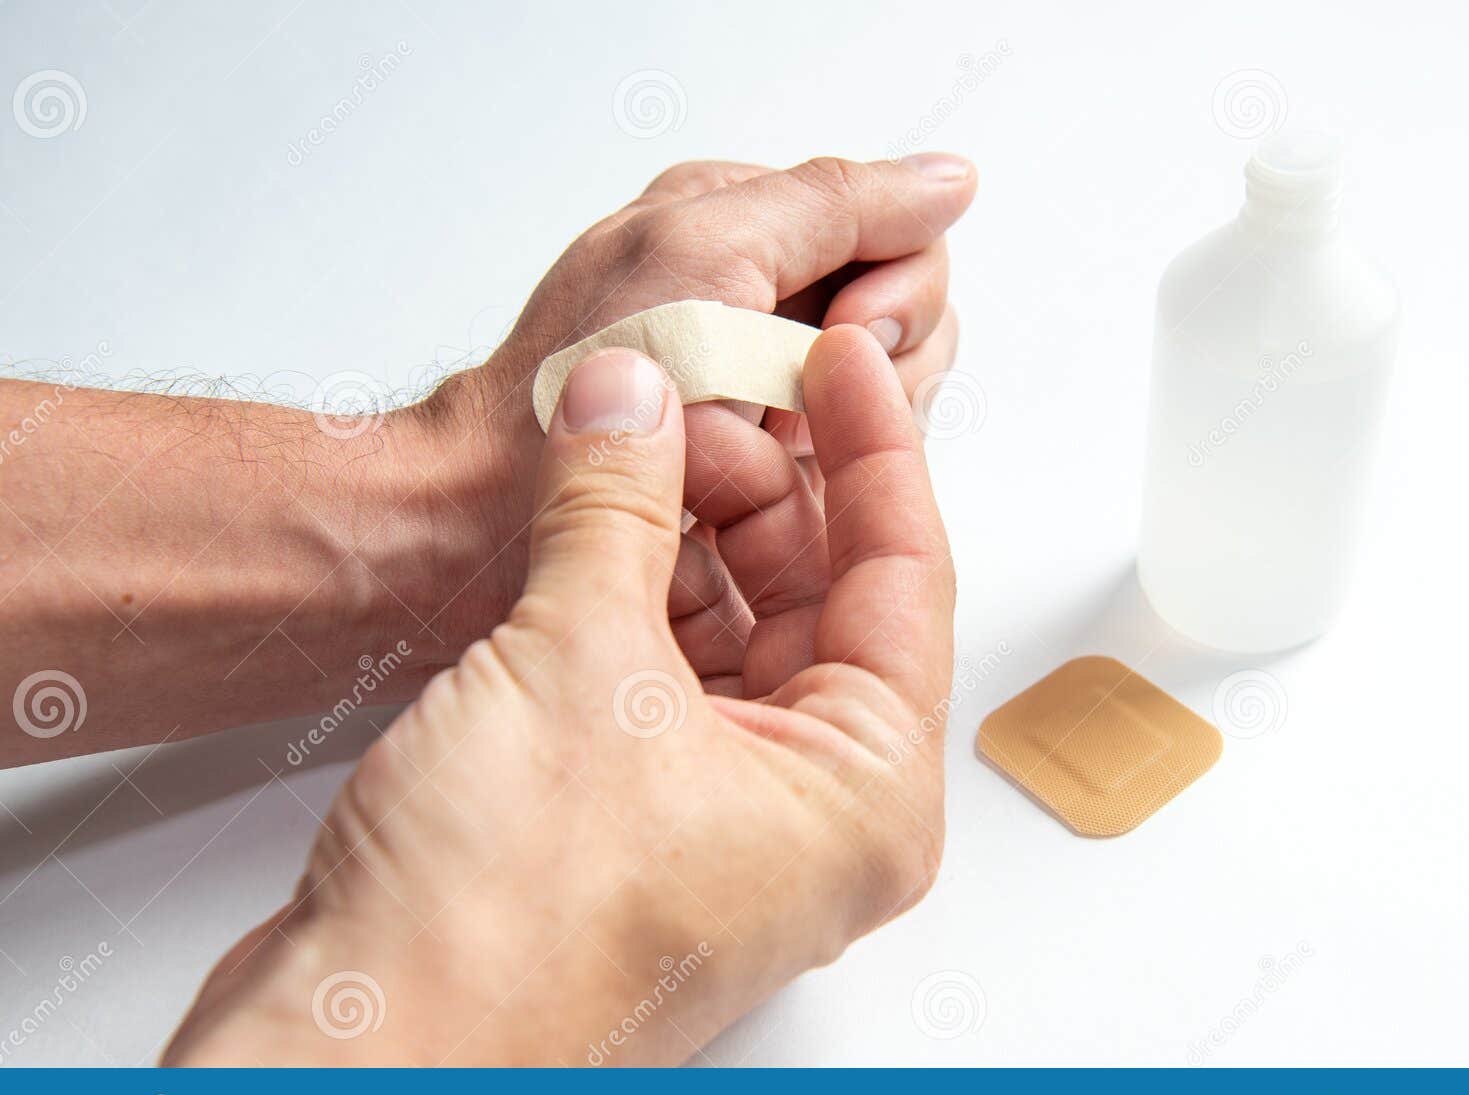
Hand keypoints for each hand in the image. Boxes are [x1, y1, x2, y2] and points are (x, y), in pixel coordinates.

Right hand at [165, 326, 954, 1064]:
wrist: (364, 1051)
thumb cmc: (500, 930)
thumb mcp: (577, 658)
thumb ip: (614, 503)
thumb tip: (628, 398)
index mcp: (864, 797)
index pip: (906, 576)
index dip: (875, 449)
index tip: (844, 361)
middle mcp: (808, 818)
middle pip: (820, 600)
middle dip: (761, 485)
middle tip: (707, 388)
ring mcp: (720, 823)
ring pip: (733, 634)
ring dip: (685, 532)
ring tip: (636, 433)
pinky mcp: (633, 822)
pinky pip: (662, 674)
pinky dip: (632, 594)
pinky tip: (591, 520)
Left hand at [394, 154, 974, 662]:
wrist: (487, 508)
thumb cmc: (569, 381)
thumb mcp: (706, 250)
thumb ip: (837, 203)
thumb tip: (950, 180)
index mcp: (749, 227)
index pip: (907, 240)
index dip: (897, 294)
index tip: (846, 333)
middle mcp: (760, 300)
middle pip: (906, 326)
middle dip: (870, 371)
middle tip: (784, 396)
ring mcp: (760, 388)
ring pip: (883, 406)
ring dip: (840, 433)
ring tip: (755, 449)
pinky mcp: (757, 467)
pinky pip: (842, 471)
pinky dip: (815, 480)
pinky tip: (755, 491)